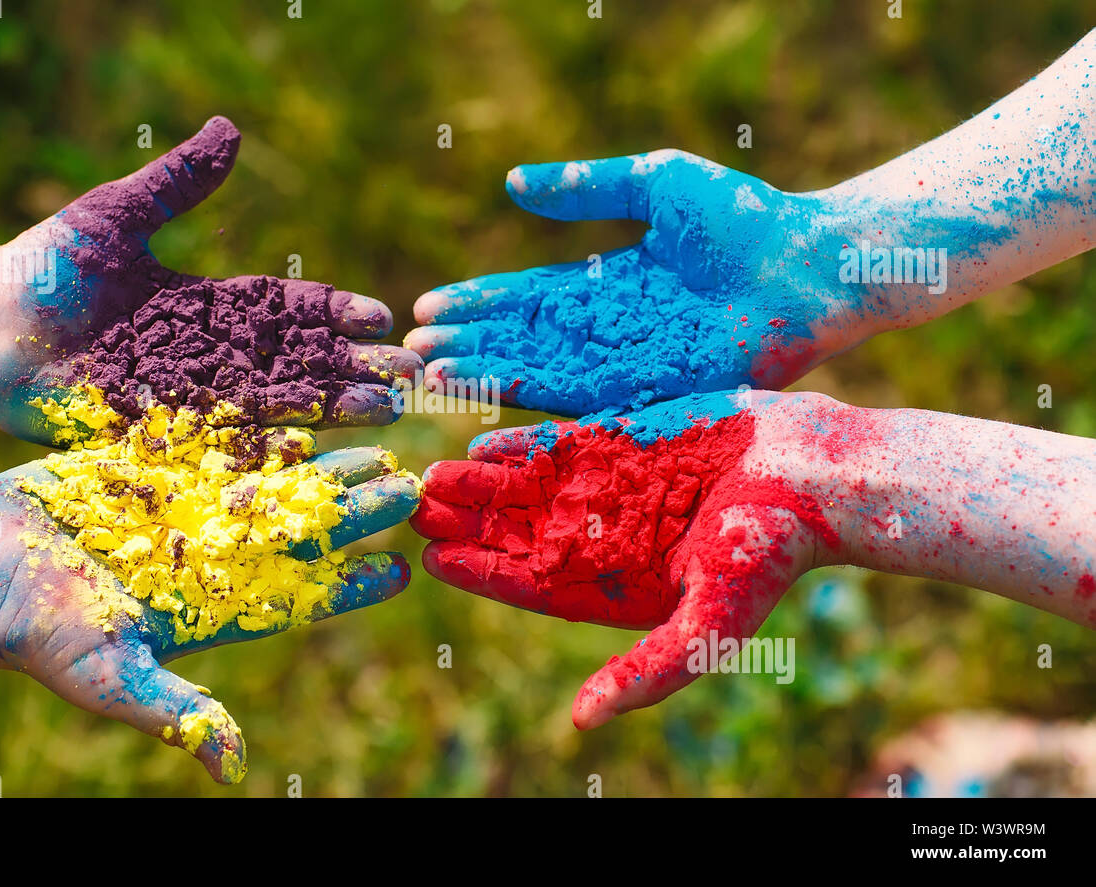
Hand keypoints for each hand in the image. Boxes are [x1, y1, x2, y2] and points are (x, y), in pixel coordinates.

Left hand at [0, 116, 420, 443]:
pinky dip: (273, 449)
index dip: (334, 314)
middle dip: (353, 367)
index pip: (286, 310)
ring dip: (331, 409)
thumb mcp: (117, 216)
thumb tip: (231, 129)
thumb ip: (177, 183)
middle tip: (409, 374)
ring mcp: (188, 399)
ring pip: (275, 405)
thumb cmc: (43, 267)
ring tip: (385, 410)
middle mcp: (208, 356)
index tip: (381, 316)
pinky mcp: (161, 435)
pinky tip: (320, 452)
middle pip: (296, 362)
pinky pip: (225, 444)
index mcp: (206, 305)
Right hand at [0, 432, 419, 782]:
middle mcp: (212, 555)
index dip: (349, 587)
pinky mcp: (156, 467)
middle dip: (355, 512)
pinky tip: (309, 412)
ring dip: (326, 468)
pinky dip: (264, 428)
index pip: (300, 598)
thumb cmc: (38, 636)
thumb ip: (173, 711)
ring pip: (273, 483)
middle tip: (410, 489)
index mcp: (214, 606)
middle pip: (300, 532)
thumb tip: (231, 768)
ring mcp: (186, 508)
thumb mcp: (109, 677)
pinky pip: (221, 444)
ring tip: (378, 451)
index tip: (399, 569)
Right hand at [407, 151, 880, 416]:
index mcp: (608, 283)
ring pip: (542, 373)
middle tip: (412, 354)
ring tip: (436, 376)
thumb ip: (584, 186)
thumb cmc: (742, 215)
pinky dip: (536, 402)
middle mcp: (612, 331)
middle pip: (525, 341)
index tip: (428, 309)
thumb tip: (510, 183)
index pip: (529, 298)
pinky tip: (495, 403)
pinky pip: (584, 400)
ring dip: (487, 375)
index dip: (479, 304)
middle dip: (468, 347)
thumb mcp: (652, 183)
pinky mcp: (654, 391)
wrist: (810, 261)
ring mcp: (631, 364)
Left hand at [411, 390, 832, 727]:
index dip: (483, 573)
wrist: (816, 473)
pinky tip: (481, 441)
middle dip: (468, 523)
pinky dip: (522, 443)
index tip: (434, 558)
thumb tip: (582, 722)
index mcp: (618, 586)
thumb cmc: (770, 549)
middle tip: (413, 507)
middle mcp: (607, 540)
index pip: (532, 586)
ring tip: (434, 476)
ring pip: (531, 489)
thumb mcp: (708, 622)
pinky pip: (562, 445)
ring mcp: (614, 489)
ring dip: (483, 483)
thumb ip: (648, 671)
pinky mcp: (628, 443)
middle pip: (520, 535)